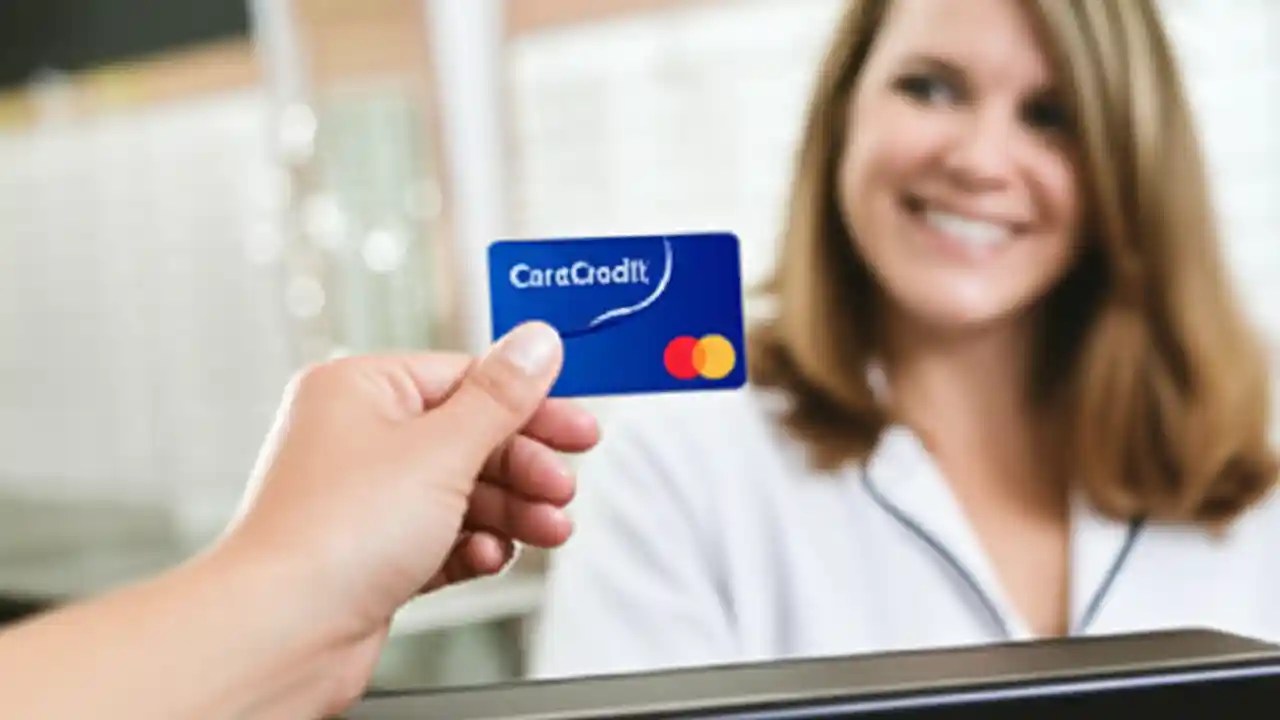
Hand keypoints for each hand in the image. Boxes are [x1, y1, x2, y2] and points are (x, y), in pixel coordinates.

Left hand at [219, 321, 596, 711]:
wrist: (282, 635)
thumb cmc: (333, 536)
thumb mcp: (440, 451)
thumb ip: (500, 398)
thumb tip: (536, 343)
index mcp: (360, 390)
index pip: (465, 379)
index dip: (527, 406)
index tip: (575, 427)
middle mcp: (356, 438)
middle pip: (468, 438)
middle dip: (523, 469)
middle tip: (562, 486)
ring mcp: (362, 499)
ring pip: (459, 492)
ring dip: (511, 511)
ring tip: (549, 529)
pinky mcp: (371, 553)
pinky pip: (440, 537)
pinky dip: (473, 545)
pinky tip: (490, 555)